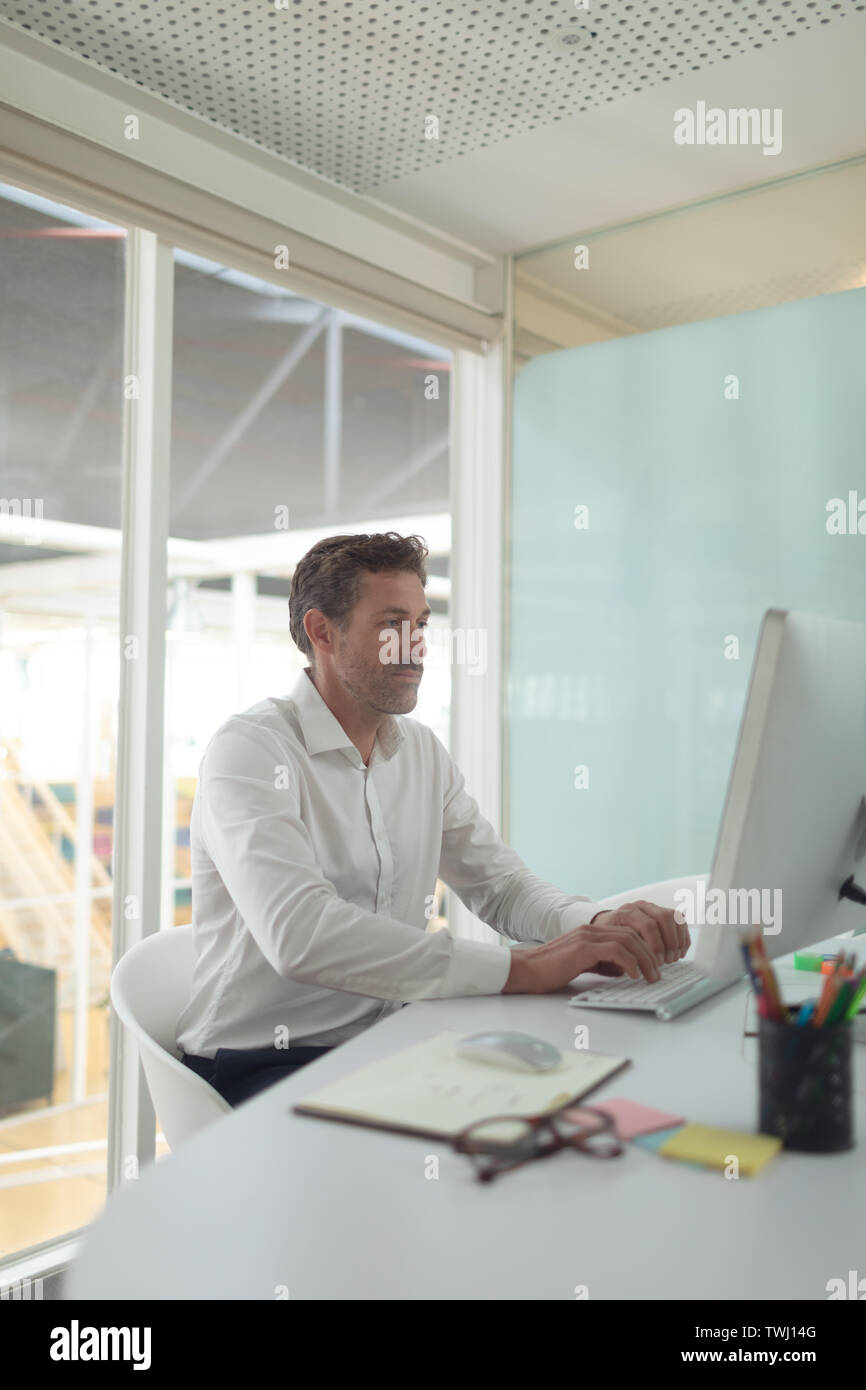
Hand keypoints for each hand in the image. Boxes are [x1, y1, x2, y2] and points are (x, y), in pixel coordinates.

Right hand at [503, 902, 689, 994]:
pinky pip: (616, 950)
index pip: (628, 933)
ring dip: (645, 959)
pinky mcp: (583, 948)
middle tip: (660, 973)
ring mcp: (587, 937)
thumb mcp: (583, 964)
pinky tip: (635, 975)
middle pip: (633, 935)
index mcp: (592, 933)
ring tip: (652, 977)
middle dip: (651, 954)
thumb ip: (603, 962)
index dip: (646, 947)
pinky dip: (630, 962)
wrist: (526, 970)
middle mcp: (591, 931)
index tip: (656, 964)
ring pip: (628, 941)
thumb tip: (626, 970)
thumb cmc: (551, 970)